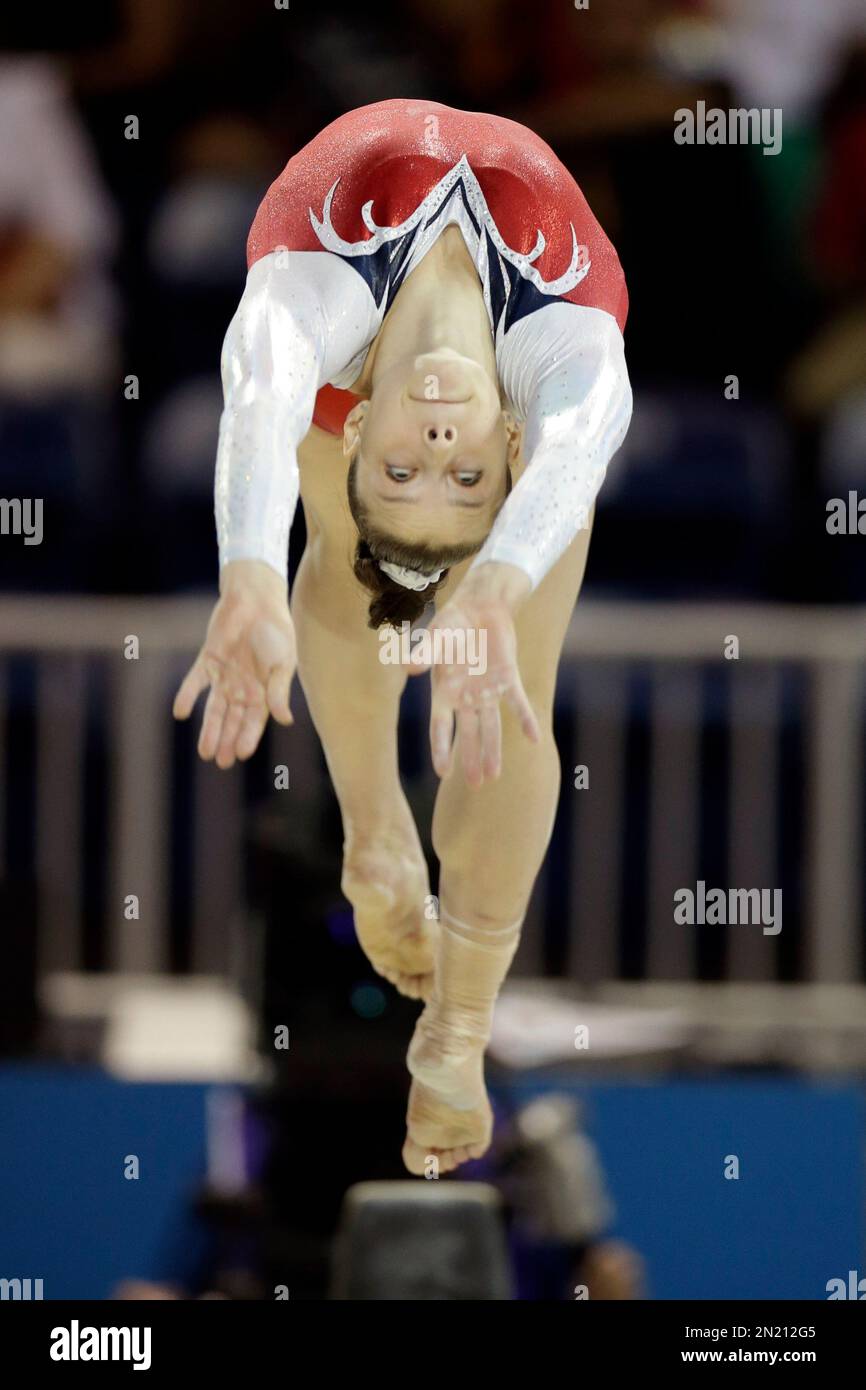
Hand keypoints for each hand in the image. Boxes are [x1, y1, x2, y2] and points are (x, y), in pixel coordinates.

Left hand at [173, 560, 295, 767]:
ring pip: (214, 708)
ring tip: (204, 751)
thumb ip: (279, 691)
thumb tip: (285, 720)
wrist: (256, 599)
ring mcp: (224, 675)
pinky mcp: (208, 661)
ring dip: (209, 728)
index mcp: (263, 690)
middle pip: (232, 720)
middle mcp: (243, 687)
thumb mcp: (282, 663)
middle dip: (226, 740)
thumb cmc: (276, 630)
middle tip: (219, 762)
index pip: (254, 720)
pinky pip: (195, 682)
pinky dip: (187, 695)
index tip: (240, 754)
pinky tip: (180, 713)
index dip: (247, 737)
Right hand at [408, 563, 538, 786]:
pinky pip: (518, 703)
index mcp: (444, 692)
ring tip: (494, 776)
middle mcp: (466, 698)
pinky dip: (525, 720)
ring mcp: (487, 691)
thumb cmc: (451, 623)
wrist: (479, 606)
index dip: (441, 749)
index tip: (443, 773)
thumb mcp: (436, 638)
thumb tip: (407, 667)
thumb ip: (424, 654)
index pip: (440, 727)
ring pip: (491, 727)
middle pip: (468, 734)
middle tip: (476, 785)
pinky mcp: (508, 680)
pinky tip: (534, 739)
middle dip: (472, 758)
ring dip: (493, 749)